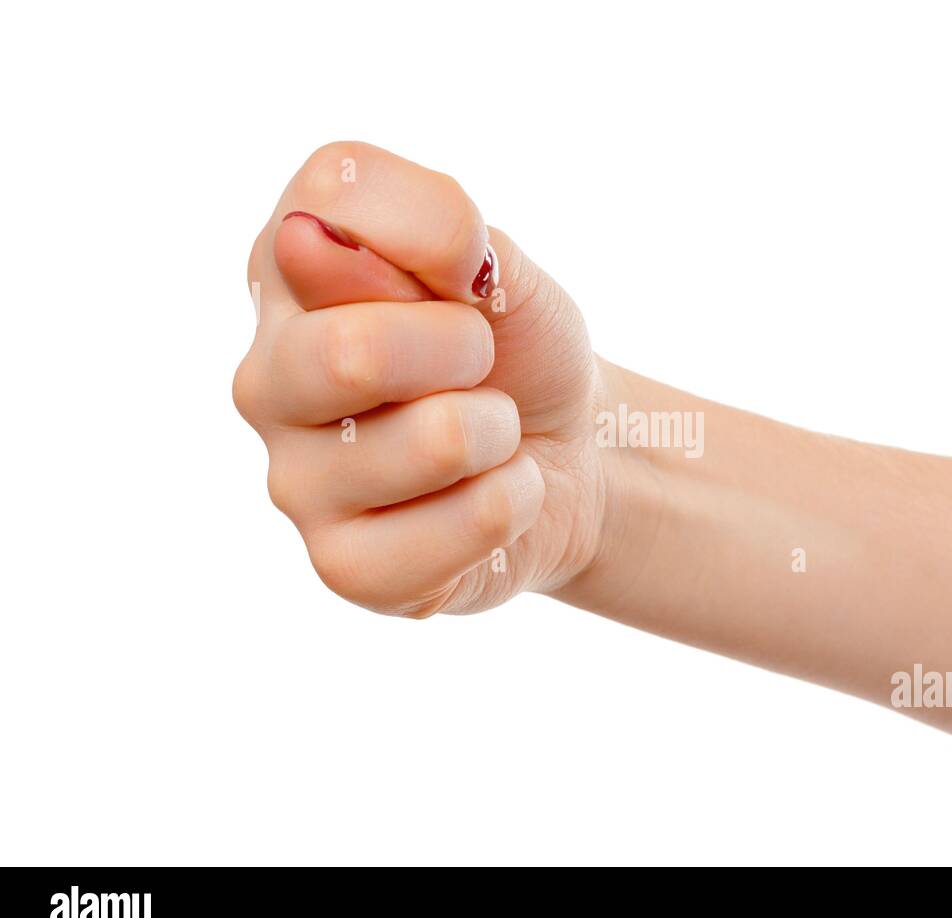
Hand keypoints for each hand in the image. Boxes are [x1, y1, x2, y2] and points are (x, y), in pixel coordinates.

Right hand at [235, 143, 610, 615]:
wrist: (571, 447)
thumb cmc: (513, 344)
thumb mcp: (495, 259)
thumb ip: (424, 223)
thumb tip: (313, 240)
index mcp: (285, 275)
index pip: (331, 204)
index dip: (443, 240)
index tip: (465, 277)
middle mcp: (266, 379)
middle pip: (351, 352)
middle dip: (465, 348)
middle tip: (479, 362)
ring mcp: (295, 482)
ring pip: (436, 440)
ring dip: (499, 429)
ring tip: (484, 433)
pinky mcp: (346, 566)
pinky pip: (465, 524)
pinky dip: (513, 499)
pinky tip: (488, 494)